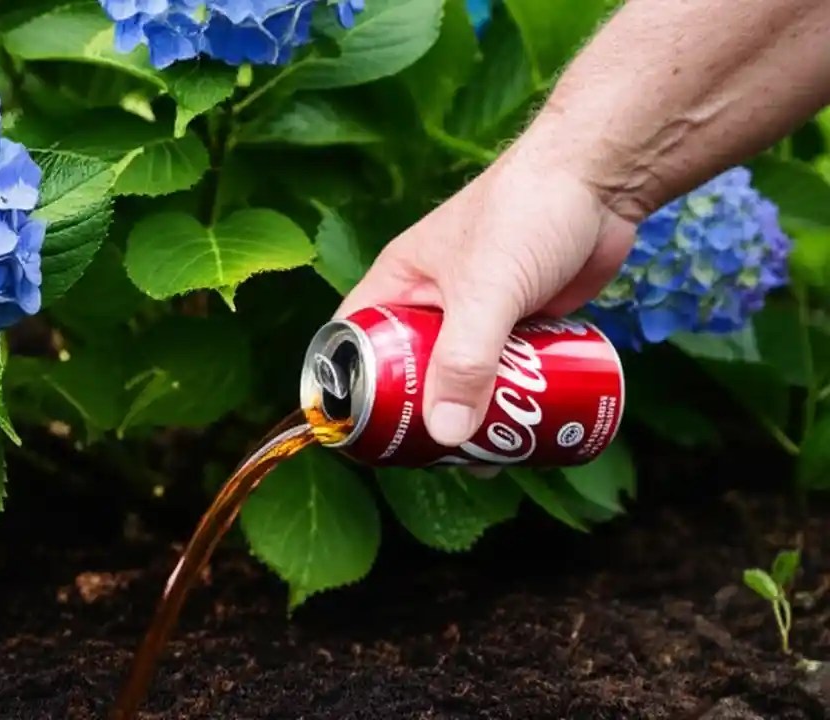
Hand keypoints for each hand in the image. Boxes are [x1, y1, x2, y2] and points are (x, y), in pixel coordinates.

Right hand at [336, 140, 636, 447]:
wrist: (603, 178)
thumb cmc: (528, 212)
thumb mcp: (488, 291)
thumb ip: (465, 360)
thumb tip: (446, 435)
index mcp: (399, 283)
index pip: (355, 342)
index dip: (350, 388)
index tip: (363, 435)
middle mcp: (431, 301)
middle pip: (410, 373)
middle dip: (423, 419)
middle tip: (438, 462)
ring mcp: (477, 313)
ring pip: (462, 378)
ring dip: (472, 417)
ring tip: (489, 459)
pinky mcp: (521, 321)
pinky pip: (505, 373)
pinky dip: (511, 402)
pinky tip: (526, 433)